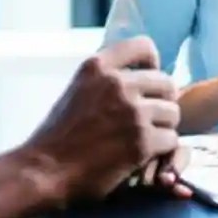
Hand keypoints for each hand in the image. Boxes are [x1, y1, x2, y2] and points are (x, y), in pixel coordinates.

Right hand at [22, 37, 181, 201]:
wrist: (44, 172)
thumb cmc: (57, 136)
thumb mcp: (78, 90)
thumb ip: (105, 78)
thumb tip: (139, 73)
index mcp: (98, 66)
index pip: (145, 46)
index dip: (153, 65)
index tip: (147, 83)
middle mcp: (117, 83)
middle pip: (166, 82)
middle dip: (162, 101)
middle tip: (151, 118)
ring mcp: (132, 112)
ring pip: (172, 112)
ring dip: (163, 127)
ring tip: (146, 138)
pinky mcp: (142, 141)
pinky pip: (171, 139)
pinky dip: (162, 150)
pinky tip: (145, 155)